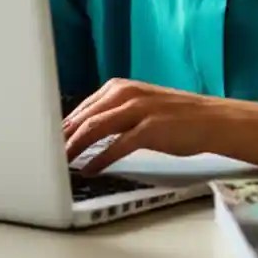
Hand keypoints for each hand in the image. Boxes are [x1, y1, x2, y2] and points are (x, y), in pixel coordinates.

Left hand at [62, 78, 233, 174]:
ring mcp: (138, 110)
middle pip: (83, 117)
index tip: (47, 142)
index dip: (61, 127)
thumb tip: (82, 132)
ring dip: (74, 148)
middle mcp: (126, 94)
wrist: (212, 119)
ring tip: (61, 164)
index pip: (81, 108)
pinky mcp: (150, 129)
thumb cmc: (175, 116)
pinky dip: (100, 160)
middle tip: (45, 156)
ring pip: (95, 128)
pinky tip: (90, 170)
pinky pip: (117, 146)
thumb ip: (112, 114)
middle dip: (62, 138)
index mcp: (119, 87)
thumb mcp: (139, 105)